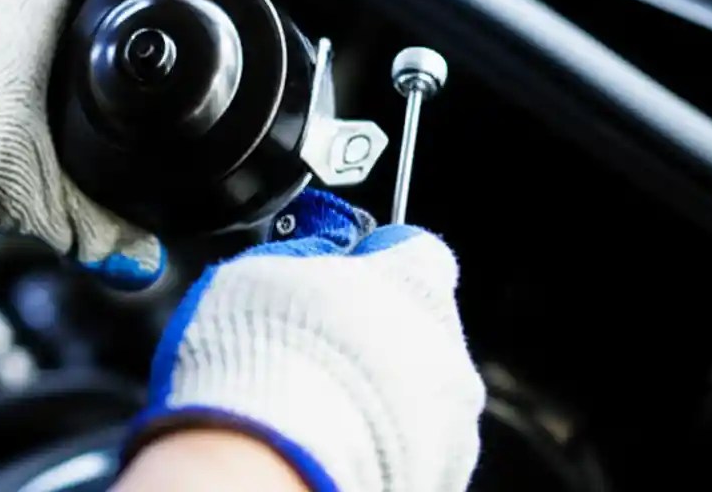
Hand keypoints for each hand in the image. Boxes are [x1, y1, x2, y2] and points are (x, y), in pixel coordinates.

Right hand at [126, 188, 485, 490]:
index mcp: (416, 286)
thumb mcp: (260, 271)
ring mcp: (451, 427)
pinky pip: (409, 450)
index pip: (415, 247)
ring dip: (378, 394)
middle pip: (420, 327)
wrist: (267, 466)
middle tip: (312, 346)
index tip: (341, 267)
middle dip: (375, 334)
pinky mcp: (435, 480)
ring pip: (420, 394)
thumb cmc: (262, 364)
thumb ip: (302, 253)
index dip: (373, 256)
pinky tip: (326, 444)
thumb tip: (310, 244)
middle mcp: (449, 354)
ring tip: (313, 406)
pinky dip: (375, 445)